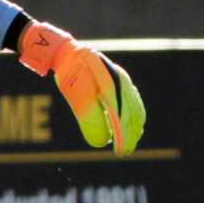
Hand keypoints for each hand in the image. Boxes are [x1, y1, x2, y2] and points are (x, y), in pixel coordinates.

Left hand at [17, 22, 145, 154]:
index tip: (121, 152)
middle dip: (130, 134)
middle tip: (125, 152)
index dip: (123, 137)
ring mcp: (122, 81)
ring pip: (134, 108)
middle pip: (132, 114)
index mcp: (113, 87)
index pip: (122, 117)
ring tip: (130, 142)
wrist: (69, 51)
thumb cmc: (71, 73)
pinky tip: (130, 125)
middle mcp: (122, 83)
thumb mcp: (77, 97)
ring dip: (133, 126)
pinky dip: (133, 115)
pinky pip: (132, 101)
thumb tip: (100, 142)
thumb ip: (89, 118)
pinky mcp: (119, 81)